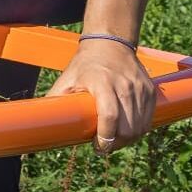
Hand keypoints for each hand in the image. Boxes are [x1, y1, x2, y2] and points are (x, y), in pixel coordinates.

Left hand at [47, 39, 156, 153]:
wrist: (110, 44)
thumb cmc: (85, 65)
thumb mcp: (67, 79)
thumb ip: (56, 98)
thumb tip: (41, 122)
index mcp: (101, 81)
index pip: (109, 114)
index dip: (105, 136)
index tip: (98, 147)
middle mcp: (124, 84)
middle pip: (127, 126)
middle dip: (116, 143)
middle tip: (104, 146)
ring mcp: (139, 88)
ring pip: (140, 126)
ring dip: (127, 140)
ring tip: (113, 140)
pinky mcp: (149, 91)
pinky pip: (148, 119)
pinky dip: (138, 130)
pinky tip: (126, 131)